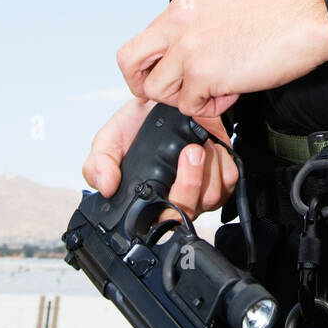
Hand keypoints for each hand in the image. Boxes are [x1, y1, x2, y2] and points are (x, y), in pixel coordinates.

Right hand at [82, 96, 238, 220]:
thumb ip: (99, 164)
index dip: (165, 215)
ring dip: (206, 167)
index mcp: (148, 200)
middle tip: (188, 152)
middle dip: (189, 184)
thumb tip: (105, 187)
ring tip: (195, 143)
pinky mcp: (222, 176)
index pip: (158, 224)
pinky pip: (229, 178)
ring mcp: (200, 191)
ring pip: (211, 196)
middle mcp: (175, 200)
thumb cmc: (135, 126)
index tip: (164, 190)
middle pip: (188, 212)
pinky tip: (208, 145)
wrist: (161, 102)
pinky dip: (221, 160)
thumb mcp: (107, 142)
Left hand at [115, 0, 327, 118]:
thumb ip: (193, 30)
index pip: (140, 42)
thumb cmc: (273, 18)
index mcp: (181, 8)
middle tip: (168, 94)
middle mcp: (177, 25)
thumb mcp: (220, 11)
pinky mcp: (203, 74)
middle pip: (130, 63)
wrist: (304, 21)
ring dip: (187, 98)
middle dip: (143, 86)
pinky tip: (234, 90)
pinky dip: (212, 107)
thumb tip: (180, 57)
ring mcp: (187, 50)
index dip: (145, 68)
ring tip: (218, 89)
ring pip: (160, 91)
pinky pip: (191, 106)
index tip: (157, 79)